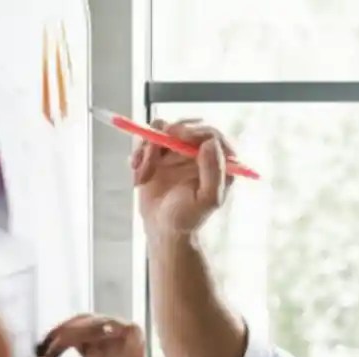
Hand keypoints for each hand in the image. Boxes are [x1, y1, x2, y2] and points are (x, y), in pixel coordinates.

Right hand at [34, 315, 145, 356]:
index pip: (120, 327)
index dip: (96, 326)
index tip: (69, 339)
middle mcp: (122, 348)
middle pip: (97, 322)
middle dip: (69, 330)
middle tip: (47, 347)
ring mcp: (107, 349)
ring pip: (83, 327)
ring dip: (61, 335)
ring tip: (42, 351)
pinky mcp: (93, 353)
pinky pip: (75, 338)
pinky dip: (58, 343)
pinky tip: (44, 355)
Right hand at [132, 119, 237, 238]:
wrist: (163, 228)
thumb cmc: (188, 218)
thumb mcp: (207, 200)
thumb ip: (213, 172)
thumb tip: (210, 142)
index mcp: (220, 161)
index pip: (211, 134)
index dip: (195, 130)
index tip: (177, 135)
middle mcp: (200, 151)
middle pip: (187, 126)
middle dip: (168, 133)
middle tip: (155, 145)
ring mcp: (179, 150)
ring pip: (163, 130)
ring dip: (149, 148)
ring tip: (145, 173)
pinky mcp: (159, 153)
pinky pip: (147, 140)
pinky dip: (139, 154)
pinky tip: (138, 173)